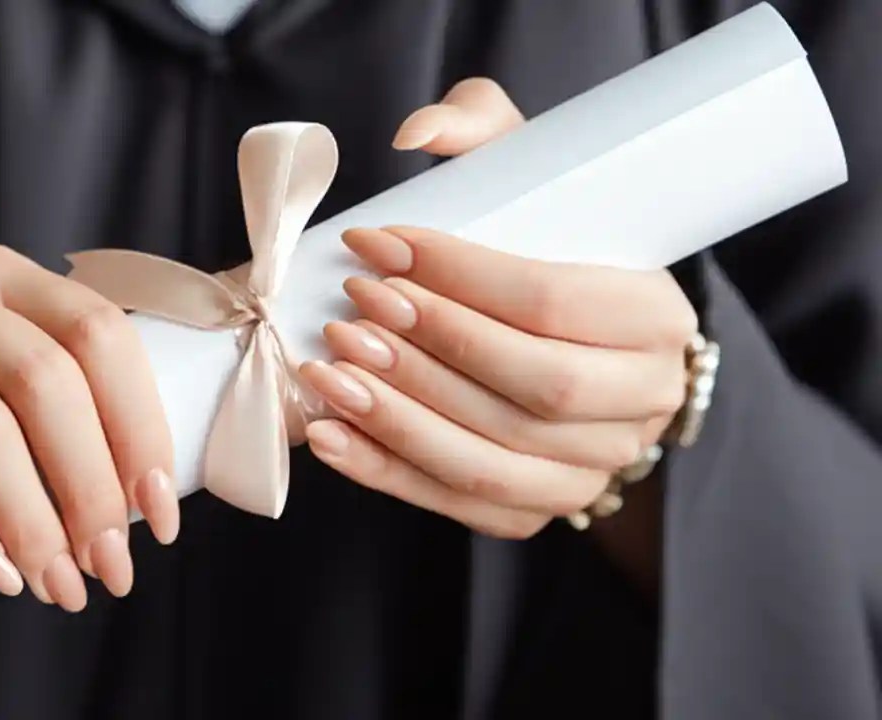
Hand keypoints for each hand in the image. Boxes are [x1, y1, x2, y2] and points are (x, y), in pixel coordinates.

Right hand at [0, 244, 179, 627]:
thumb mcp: (0, 386)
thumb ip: (65, 409)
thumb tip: (147, 504)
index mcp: (10, 279)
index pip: (99, 338)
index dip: (141, 429)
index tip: (159, 518)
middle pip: (45, 383)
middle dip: (90, 489)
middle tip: (108, 569)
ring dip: (30, 519)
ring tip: (55, 585)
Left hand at [299, 79, 695, 538]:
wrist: (572, 343)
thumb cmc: (542, 249)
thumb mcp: (534, 177)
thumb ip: (483, 131)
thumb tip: (417, 135)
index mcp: (655, 315)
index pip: (551, 300)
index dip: (456, 274)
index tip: (376, 245)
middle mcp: (641, 400)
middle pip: (531, 382)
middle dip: (429, 347)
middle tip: (349, 308)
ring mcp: (592, 467)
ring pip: (492, 456)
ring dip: (399, 414)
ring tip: (327, 372)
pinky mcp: (538, 509)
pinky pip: (459, 503)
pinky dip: (386, 472)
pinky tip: (328, 435)